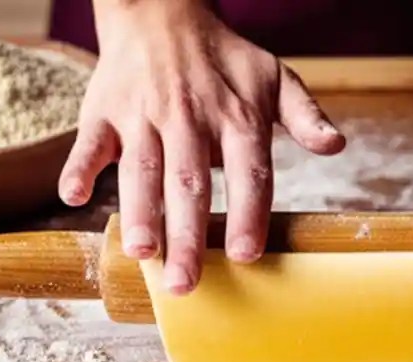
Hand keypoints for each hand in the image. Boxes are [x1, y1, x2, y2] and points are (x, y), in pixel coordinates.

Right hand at [58, 0, 345, 293]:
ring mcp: (143, 114)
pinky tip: (75, 197)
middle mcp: (189, 118)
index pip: (247, 172)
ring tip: (143, 253)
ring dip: (140, 212)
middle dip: (187, 235)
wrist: (161, 13)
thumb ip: (305, 116)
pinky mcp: (104, 110)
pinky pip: (90, 141)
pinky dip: (79, 167)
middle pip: (189, 182)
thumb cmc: (224, 60)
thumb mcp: (274, 78)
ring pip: (141, 169)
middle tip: (185, 284)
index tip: (245, 256)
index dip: (248, 214)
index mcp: (237, 117)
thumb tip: (337, 145)